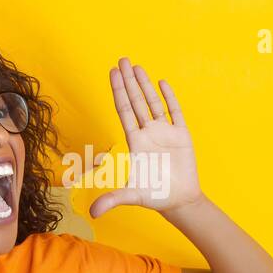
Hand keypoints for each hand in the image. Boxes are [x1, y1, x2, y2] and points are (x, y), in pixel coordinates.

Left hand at [90, 56, 203, 218]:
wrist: (179, 200)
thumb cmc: (154, 196)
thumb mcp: (132, 196)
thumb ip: (113, 199)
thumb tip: (92, 213)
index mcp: (134, 141)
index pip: (124, 110)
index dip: (118, 91)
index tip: (112, 73)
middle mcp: (147, 132)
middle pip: (135, 101)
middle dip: (128, 81)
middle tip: (122, 59)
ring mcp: (164, 132)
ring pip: (153, 103)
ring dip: (145, 85)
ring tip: (137, 66)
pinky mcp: (181, 135)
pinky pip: (175, 111)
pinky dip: (169, 97)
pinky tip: (162, 82)